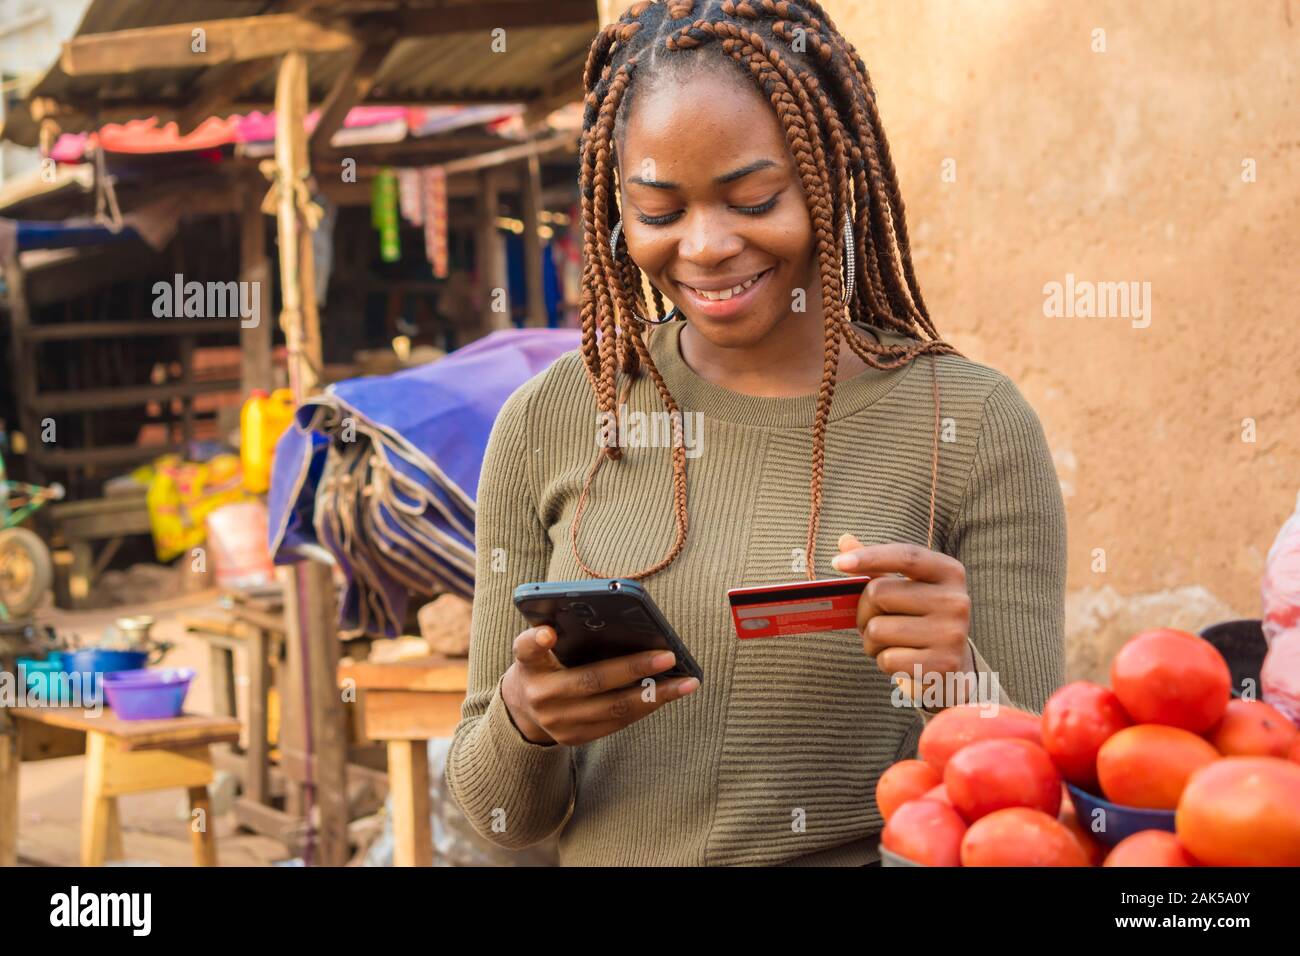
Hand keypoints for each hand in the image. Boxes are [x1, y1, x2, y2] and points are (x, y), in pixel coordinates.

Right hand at [500, 625, 700, 745]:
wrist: (522, 710)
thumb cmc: (544, 665)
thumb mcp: (541, 647)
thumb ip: (560, 634)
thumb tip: (613, 619)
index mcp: (529, 663)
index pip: (527, 648)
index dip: (537, 640)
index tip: (549, 633)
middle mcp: (540, 695)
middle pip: (591, 681)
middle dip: (634, 669)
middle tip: (668, 657)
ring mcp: (557, 722)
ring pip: (613, 709)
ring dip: (654, 696)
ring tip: (686, 682)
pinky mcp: (574, 738)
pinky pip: (616, 723)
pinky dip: (645, 708)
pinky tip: (668, 695)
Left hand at [831, 534, 976, 707]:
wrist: (951, 666)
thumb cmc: (918, 619)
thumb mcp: (905, 587)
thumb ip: (876, 565)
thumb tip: (845, 540)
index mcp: (949, 572)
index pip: (905, 556)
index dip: (870, 557)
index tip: (837, 564)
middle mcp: (956, 600)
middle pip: (879, 593)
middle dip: (863, 611)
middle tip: (872, 620)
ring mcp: (951, 634)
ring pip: (877, 630)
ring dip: (871, 639)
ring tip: (889, 642)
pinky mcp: (942, 664)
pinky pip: (887, 659)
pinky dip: (883, 661)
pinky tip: (901, 659)